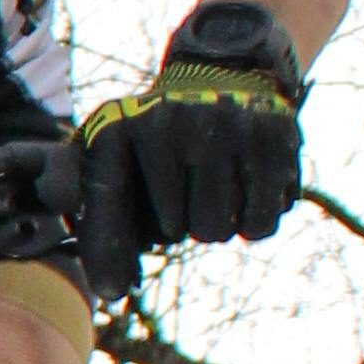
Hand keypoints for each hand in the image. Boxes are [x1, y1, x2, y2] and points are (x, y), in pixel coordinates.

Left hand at [76, 0, 305, 302]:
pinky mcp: (273, 137)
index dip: (109, 252)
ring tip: (213, 187)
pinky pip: (259, 224)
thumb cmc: (157, 137)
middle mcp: (168, 123)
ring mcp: (223, 127)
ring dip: (216, 224)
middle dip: (179, 225)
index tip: (114, 291)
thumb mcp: (108, 153)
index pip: (108, 205)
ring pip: (217, 231)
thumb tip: (108, 286)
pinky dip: (253, 221)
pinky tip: (246, 189)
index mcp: (118, 129)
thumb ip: (91, 208)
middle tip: (186, 191)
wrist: (224, 72)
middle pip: (174, 232)